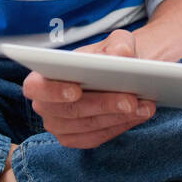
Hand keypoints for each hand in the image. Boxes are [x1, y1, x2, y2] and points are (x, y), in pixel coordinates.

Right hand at [22, 29, 156, 149]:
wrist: (115, 74)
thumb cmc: (107, 56)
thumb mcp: (114, 42)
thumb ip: (119, 43)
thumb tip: (122, 54)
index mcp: (42, 78)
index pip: (37, 88)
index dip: (54, 91)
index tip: (77, 91)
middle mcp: (45, 106)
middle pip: (70, 111)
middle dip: (103, 105)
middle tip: (131, 100)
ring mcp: (59, 126)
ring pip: (88, 126)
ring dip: (118, 117)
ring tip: (144, 107)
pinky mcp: (76, 139)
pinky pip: (97, 137)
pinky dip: (120, 126)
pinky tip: (139, 115)